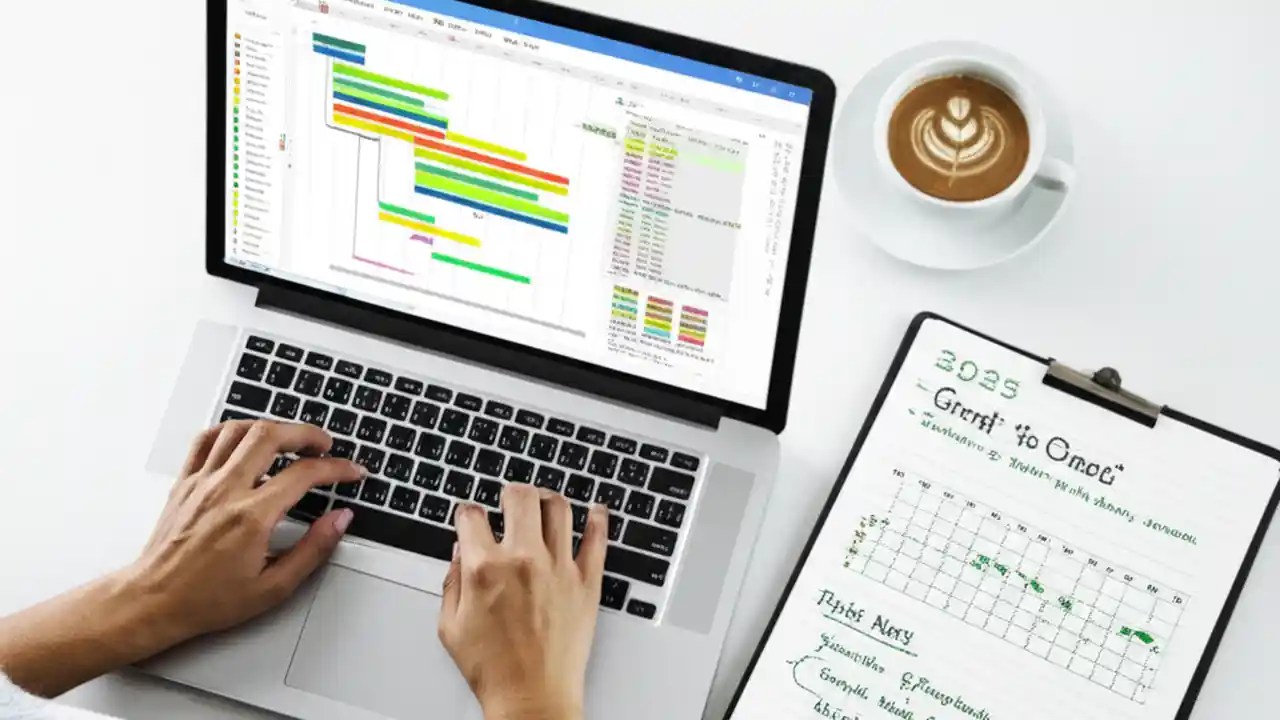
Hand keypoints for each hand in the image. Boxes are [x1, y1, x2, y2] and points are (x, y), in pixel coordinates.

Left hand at [127, 420, 363, 647]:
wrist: (153, 602)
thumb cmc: (207, 600)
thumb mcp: (273, 588)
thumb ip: (313, 550)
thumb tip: (339, 521)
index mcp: (251, 517)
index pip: (304, 474)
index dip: (336, 468)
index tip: (350, 471)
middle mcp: (225, 491)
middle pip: (271, 435)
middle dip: (306, 433)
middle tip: (324, 444)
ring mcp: (201, 483)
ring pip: (239, 430)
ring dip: (271, 426)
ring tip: (289, 438)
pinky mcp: (184, 483)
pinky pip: (206, 439)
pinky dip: (231, 430)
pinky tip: (244, 438)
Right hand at [439, 486, 607, 719]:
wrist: (532, 699)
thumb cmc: (493, 670)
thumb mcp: (450, 627)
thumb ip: (451, 582)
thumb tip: (460, 552)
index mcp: (484, 569)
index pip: (473, 515)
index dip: (468, 512)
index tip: (471, 516)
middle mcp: (523, 561)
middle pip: (521, 496)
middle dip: (511, 493)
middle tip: (510, 501)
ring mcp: (559, 569)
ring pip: (559, 508)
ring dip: (548, 499)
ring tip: (544, 505)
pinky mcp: (587, 583)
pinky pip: (597, 539)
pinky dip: (598, 520)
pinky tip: (595, 512)